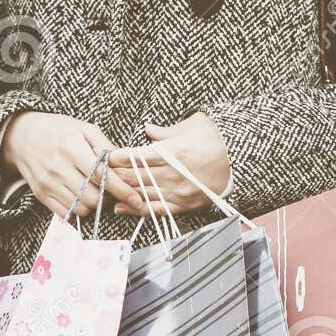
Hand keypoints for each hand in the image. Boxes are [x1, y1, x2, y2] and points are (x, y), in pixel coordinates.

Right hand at [0, 111, 138, 217]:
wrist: (21, 136)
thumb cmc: (57, 130)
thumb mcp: (83, 128)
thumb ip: (105, 145)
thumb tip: (125, 163)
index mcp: (71, 148)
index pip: (101, 175)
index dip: (122, 189)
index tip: (137, 199)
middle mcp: (58, 168)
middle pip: (93, 197)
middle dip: (108, 198)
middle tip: (110, 190)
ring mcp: (48, 183)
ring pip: (81, 208)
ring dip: (93, 204)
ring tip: (93, 190)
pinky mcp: (41, 195)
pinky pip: (66, 213)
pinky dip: (78, 208)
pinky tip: (80, 196)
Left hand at [110, 113, 231, 216]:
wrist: (241, 165)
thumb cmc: (217, 141)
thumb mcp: (196, 125)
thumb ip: (168, 131)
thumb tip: (147, 129)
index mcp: (175, 152)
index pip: (138, 156)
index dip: (118, 157)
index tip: (103, 155)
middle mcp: (174, 174)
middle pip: (135, 176)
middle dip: (114, 175)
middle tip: (95, 173)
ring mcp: (178, 192)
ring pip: (142, 194)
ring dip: (120, 193)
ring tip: (102, 191)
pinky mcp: (183, 205)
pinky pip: (155, 210)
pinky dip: (136, 210)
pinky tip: (121, 208)